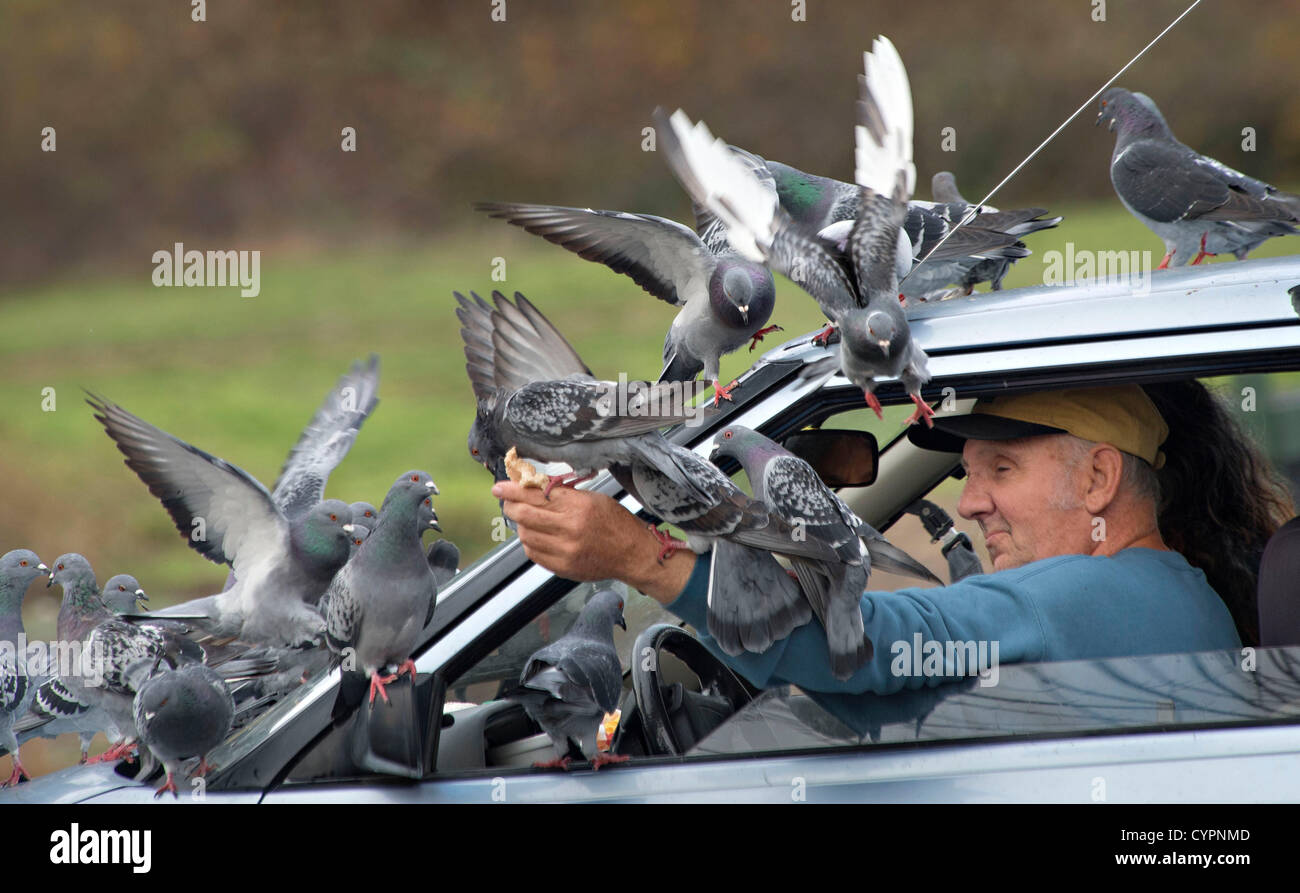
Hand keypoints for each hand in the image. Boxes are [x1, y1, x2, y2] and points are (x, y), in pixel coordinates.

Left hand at [491, 480, 695, 602]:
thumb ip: (563, 494)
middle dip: (510, 505)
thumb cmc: (616, 523)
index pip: (537, 494)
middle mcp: (570, 529)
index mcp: (578, 507)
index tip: (500, 487)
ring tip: (527, 519)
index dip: (513, 489)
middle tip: (507, 500)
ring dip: (521, 524)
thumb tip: (533, 486)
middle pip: (525, 514)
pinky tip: (536, 535)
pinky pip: (533, 552)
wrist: (632, 554)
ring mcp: (565, 551)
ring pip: (526, 534)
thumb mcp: (593, 499)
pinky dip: (529, 541)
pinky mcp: (562, 567)